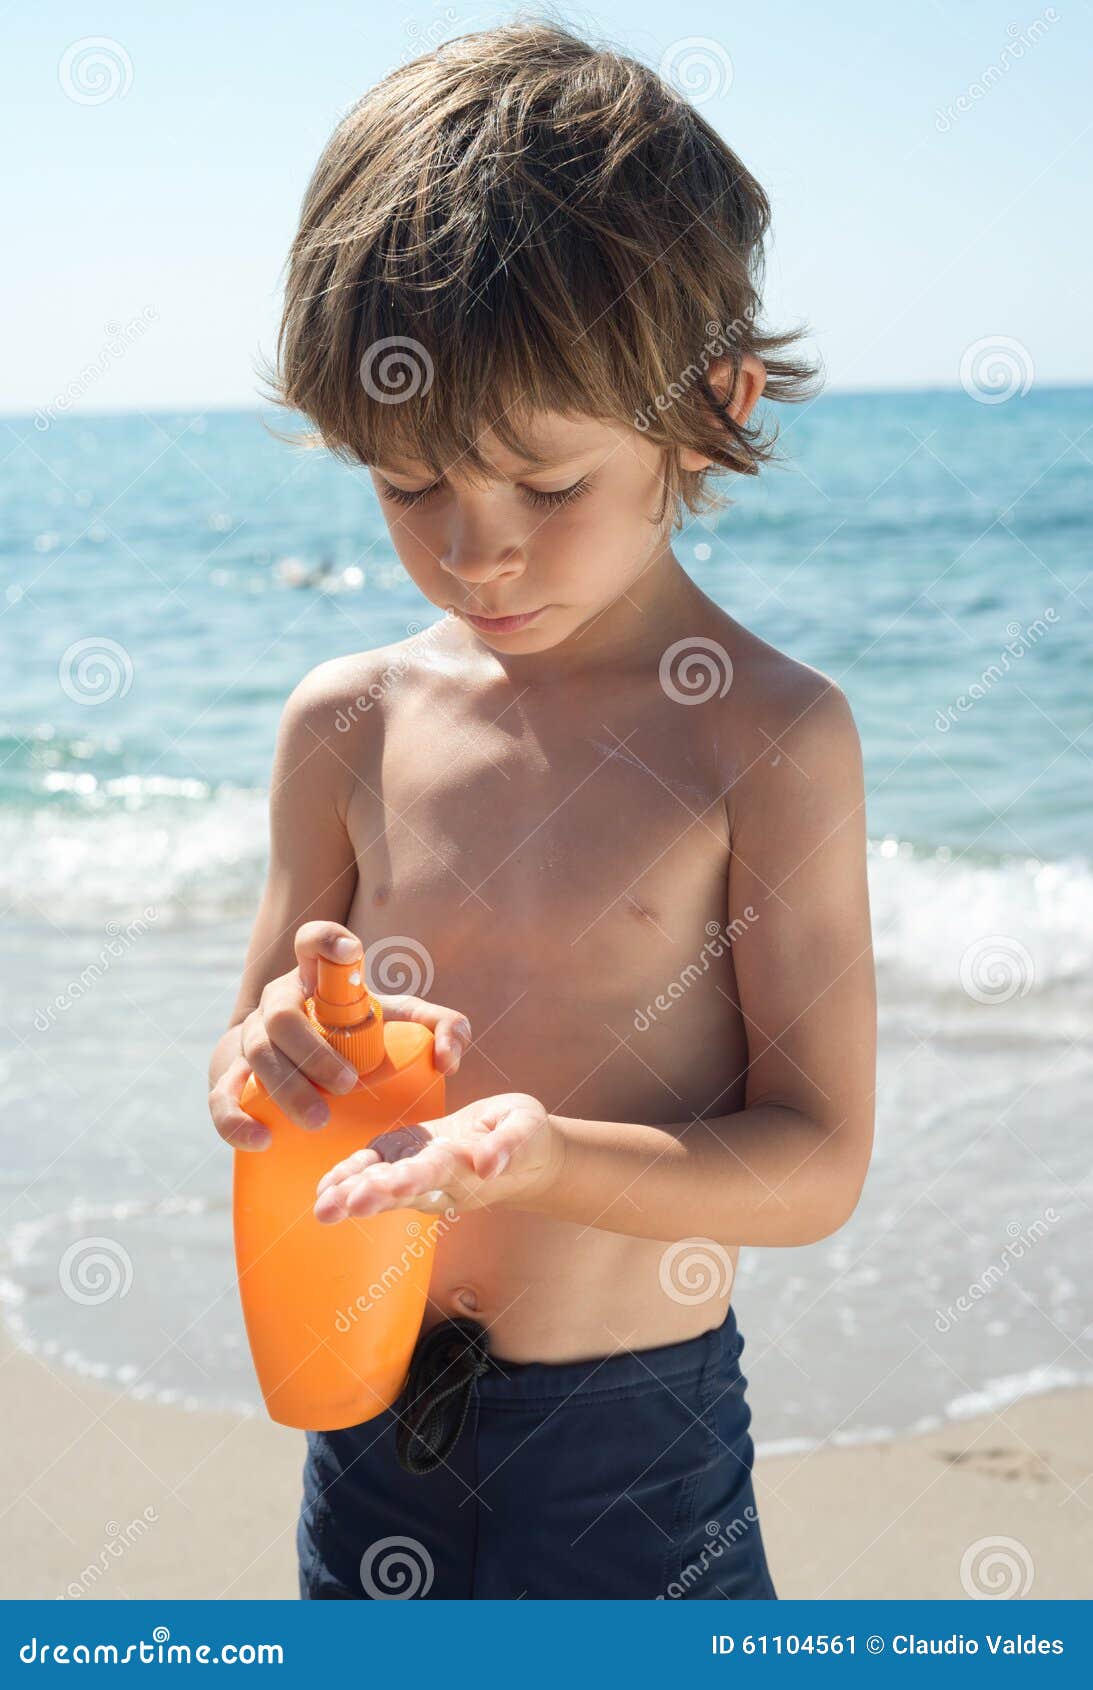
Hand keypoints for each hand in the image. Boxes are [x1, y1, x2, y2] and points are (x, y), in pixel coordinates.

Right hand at [209, 921, 473, 1150]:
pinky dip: (236, 1120)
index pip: (312, 941)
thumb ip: (443, 1027)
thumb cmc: (362, 1041)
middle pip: (281, 1014)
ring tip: (320, 1119)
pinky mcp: (231, 1080)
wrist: (308, 1071)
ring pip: (256, 1055)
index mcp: (317, 979)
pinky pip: (221, 1098)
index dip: (326, 940)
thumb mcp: (402, 1026)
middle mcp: (280, 1002)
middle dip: (313, 1051)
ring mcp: (251, 1039)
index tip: (351, 951)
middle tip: (348, 1084)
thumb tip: (449, 1059)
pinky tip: (263, 1139)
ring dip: (286, 1088)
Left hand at [313, 1092, 563, 1222]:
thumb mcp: (525, 1129)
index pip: (430, 1173)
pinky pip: (381, 1173)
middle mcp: (441, 1180)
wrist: (528, 1156)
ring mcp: (426, 1178)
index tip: (367, 1194)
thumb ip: (507, 1144)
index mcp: (466, 1167)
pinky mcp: (414, 1163)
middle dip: (367, 1195)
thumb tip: (488, 1163)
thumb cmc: (527, 1135)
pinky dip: (353, 1179)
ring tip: (322, 1206)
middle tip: (334, 1207)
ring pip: (386, 1187)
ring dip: (352, 1193)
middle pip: (401, 1188)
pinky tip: (326, 1189)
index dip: (399, 1182)